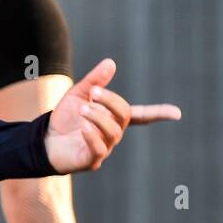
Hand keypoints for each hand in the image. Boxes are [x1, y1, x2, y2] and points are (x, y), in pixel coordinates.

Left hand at [43, 58, 180, 173]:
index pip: (141, 115)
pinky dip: (92, 136)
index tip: (177, 113)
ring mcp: (104, 147)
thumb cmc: (64, 119)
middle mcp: (113, 133)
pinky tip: (83, 127)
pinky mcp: (91, 160)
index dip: (158, 113)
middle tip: (93, 92)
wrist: (44, 140)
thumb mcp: (78, 95)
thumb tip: (111, 62)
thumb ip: (95, 81)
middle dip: (110, 101)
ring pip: (113, 132)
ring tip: (82, 108)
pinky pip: (99, 149)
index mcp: (113, 118)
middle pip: (124, 115)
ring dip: (98, 117)